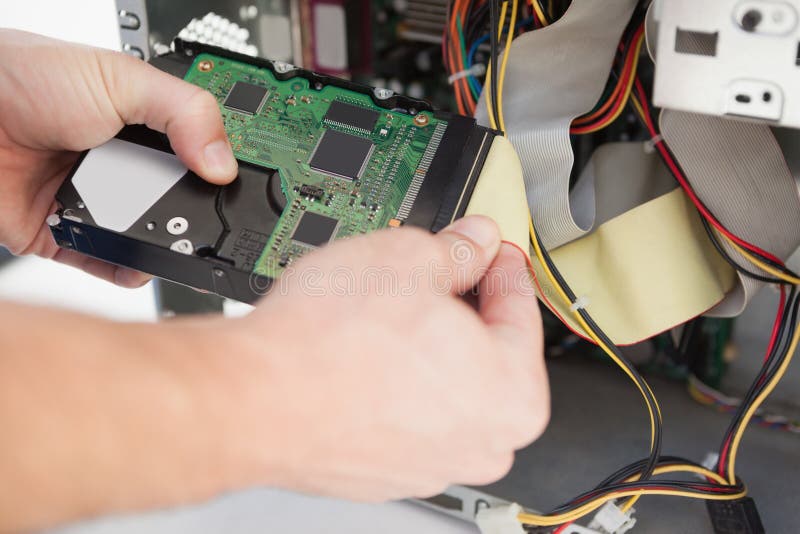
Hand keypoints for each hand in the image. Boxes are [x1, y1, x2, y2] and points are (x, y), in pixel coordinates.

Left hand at [0, 29, 237, 286]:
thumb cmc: (23, 78)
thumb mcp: (121, 79)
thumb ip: (185, 112)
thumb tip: (224, 163)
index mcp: (146, 124)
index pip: (201, 152)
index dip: (226, 172)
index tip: (249, 192)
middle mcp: (125, 163)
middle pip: (179, 201)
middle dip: (196, 216)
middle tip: (209, 224)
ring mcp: (97, 199)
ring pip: (147, 237)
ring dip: (163, 247)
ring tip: (173, 246)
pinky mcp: (67, 232)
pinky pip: (105, 262)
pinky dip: (122, 270)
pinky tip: (135, 265)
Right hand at [228, 216, 548, 500]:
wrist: (252, 400)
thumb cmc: (330, 346)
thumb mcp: (409, 259)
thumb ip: (457, 250)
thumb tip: (470, 243)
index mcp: (512, 395)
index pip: (521, 311)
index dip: (501, 266)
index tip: (488, 249)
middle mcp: (479, 443)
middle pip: (486, 355)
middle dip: (464, 308)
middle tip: (440, 271)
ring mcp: (428, 464)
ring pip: (442, 386)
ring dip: (424, 347)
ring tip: (387, 310)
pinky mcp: (381, 470)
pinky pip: (403, 412)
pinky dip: (392, 381)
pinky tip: (363, 352)